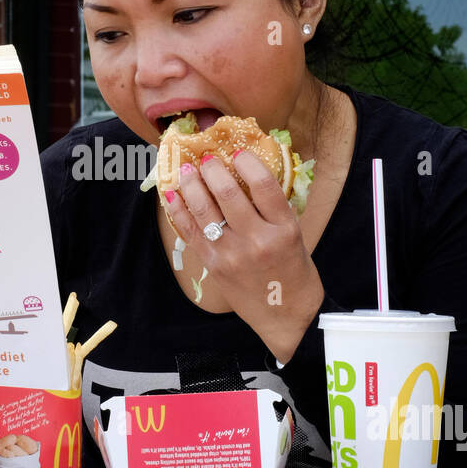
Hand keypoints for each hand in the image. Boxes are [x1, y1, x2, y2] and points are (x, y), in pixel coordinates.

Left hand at [163, 151, 324, 362]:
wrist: (286, 316)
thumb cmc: (294, 272)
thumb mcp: (295, 235)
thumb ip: (274, 208)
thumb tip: (247, 174)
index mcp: (284, 229)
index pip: (263, 185)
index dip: (247, 161)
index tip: (237, 151)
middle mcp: (257, 240)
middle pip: (229, 193)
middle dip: (213, 169)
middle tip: (207, 158)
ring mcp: (232, 254)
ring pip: (204, 210)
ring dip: (191, 184)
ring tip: (187, 169)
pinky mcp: (214, 265)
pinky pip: (190, 232)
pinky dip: (178, 210)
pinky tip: (171, 194)